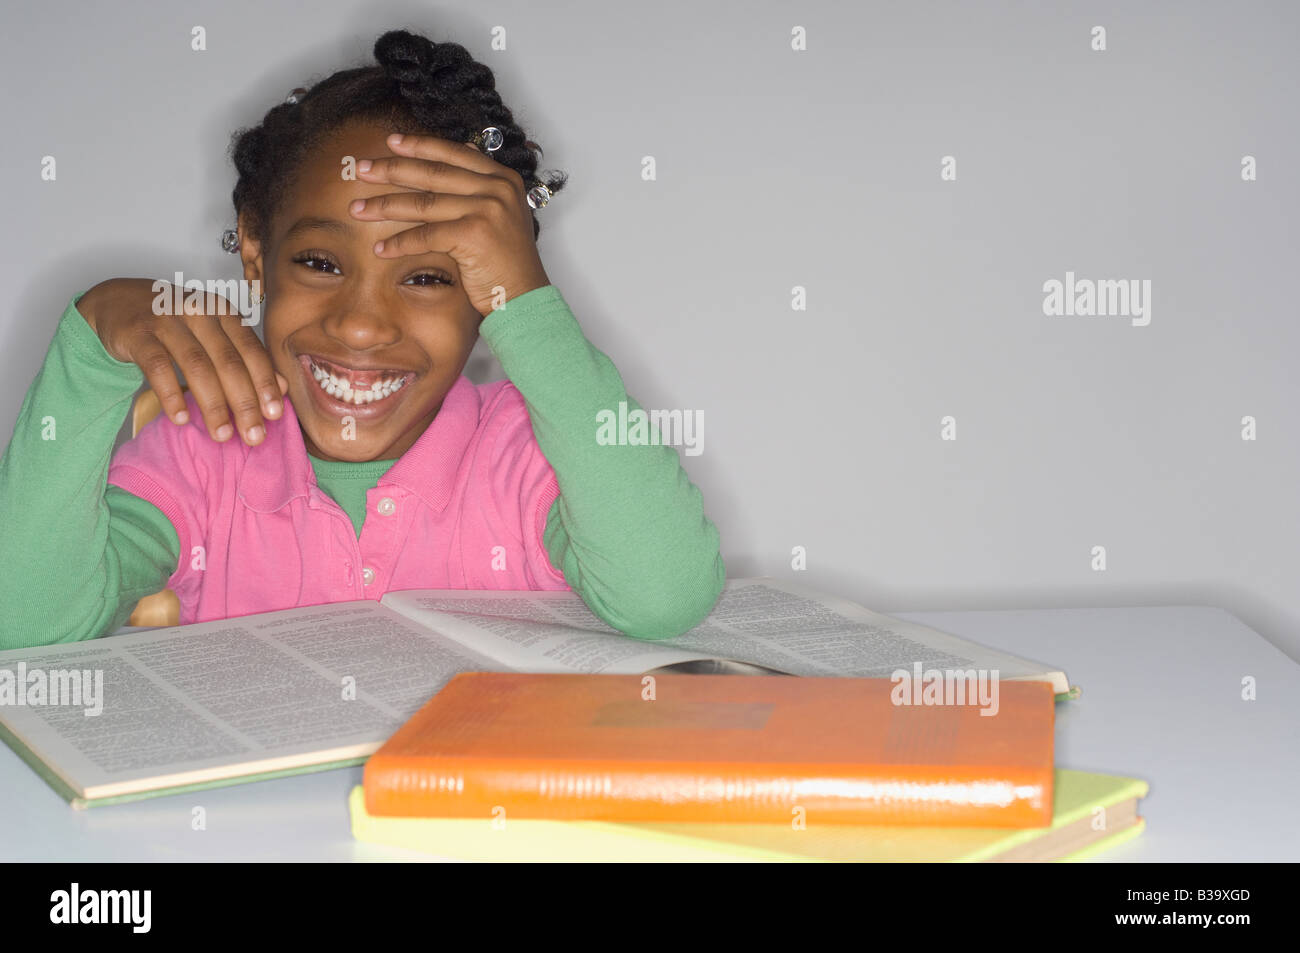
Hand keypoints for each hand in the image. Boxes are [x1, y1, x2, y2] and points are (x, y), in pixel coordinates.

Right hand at [78, 278, 287, 445]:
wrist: (118, 302)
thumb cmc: (177, 324)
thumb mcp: (214, 335)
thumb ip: (246, 358)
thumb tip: (282, 388)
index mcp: (224, 312)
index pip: (251, 351)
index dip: (265, 384)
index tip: (275, 415)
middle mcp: (199, 312)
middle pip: (228, 361)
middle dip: (244, 402)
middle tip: (254, 436)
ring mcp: (166, 320)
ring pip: (196, 366)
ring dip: (212, 405)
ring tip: (222, 435)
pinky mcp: (138, 333)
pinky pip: (157, 367)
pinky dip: (172, 395)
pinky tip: (182, 419)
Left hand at [350, 133, 550, 317]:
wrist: (526, 298)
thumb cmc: (508, 264)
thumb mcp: (500, 215)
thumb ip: (480, 187)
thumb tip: (457, 156)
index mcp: (503, 179)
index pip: (454, 153)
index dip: (420, 146)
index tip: (391, 143)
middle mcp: (497, 188)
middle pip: (433, 173)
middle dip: (391, 170)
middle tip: (360, 169)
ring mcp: (488, 209)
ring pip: (424, 203)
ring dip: (385, 206)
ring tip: (358, 209)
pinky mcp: (475, 234)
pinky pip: (427, 235)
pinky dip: (400, 243)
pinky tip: (380, 248)